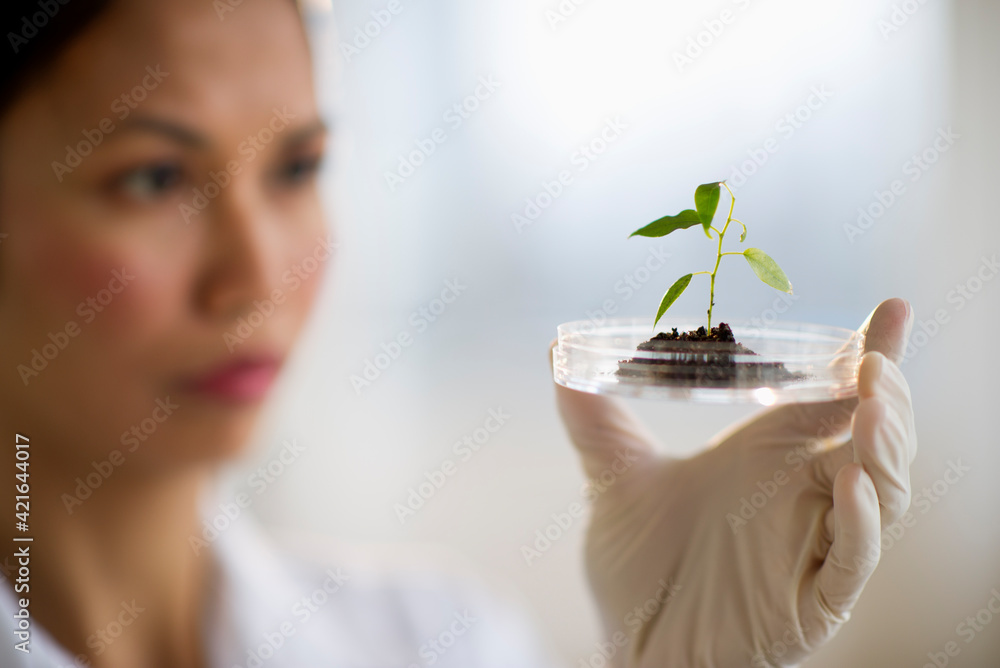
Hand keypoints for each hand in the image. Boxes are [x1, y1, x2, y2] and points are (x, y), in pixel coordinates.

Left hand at [553, 299, 915, 667]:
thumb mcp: (612, 480)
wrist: (631, 649)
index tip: (891, 309)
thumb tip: (558, 351)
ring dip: (883, 445)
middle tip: (873, 359)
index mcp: (767, 460)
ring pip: (879, 491)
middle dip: (885, 394)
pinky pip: (851, 560)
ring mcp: (812, 548)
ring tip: (872, 402)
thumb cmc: (639, 571)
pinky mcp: (812, 602)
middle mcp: (801, 497)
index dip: (867, 356)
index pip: (831, 399)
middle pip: (872, 438)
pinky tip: (846, 480)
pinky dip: (859, 521)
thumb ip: (594, 419)